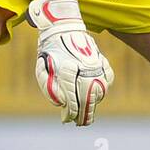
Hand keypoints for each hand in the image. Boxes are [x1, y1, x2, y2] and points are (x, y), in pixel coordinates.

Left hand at [27, 0, 113, 125]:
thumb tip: (61, 103)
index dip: (70, 113)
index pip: (72, 100)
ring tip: (87, 110)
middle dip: (85, 114)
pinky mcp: (101, 59)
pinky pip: (108, 78)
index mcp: (67, 72)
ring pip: (100, 90)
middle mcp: (84, 69)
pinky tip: (98, 93)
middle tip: (81, 123)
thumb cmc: (49, 50)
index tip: (67, 119)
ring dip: (94, 102)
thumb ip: (49, 88)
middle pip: (88, 99)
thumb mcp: (42, 69)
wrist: (62, 27)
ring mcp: (95, 64)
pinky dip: (104, 87)